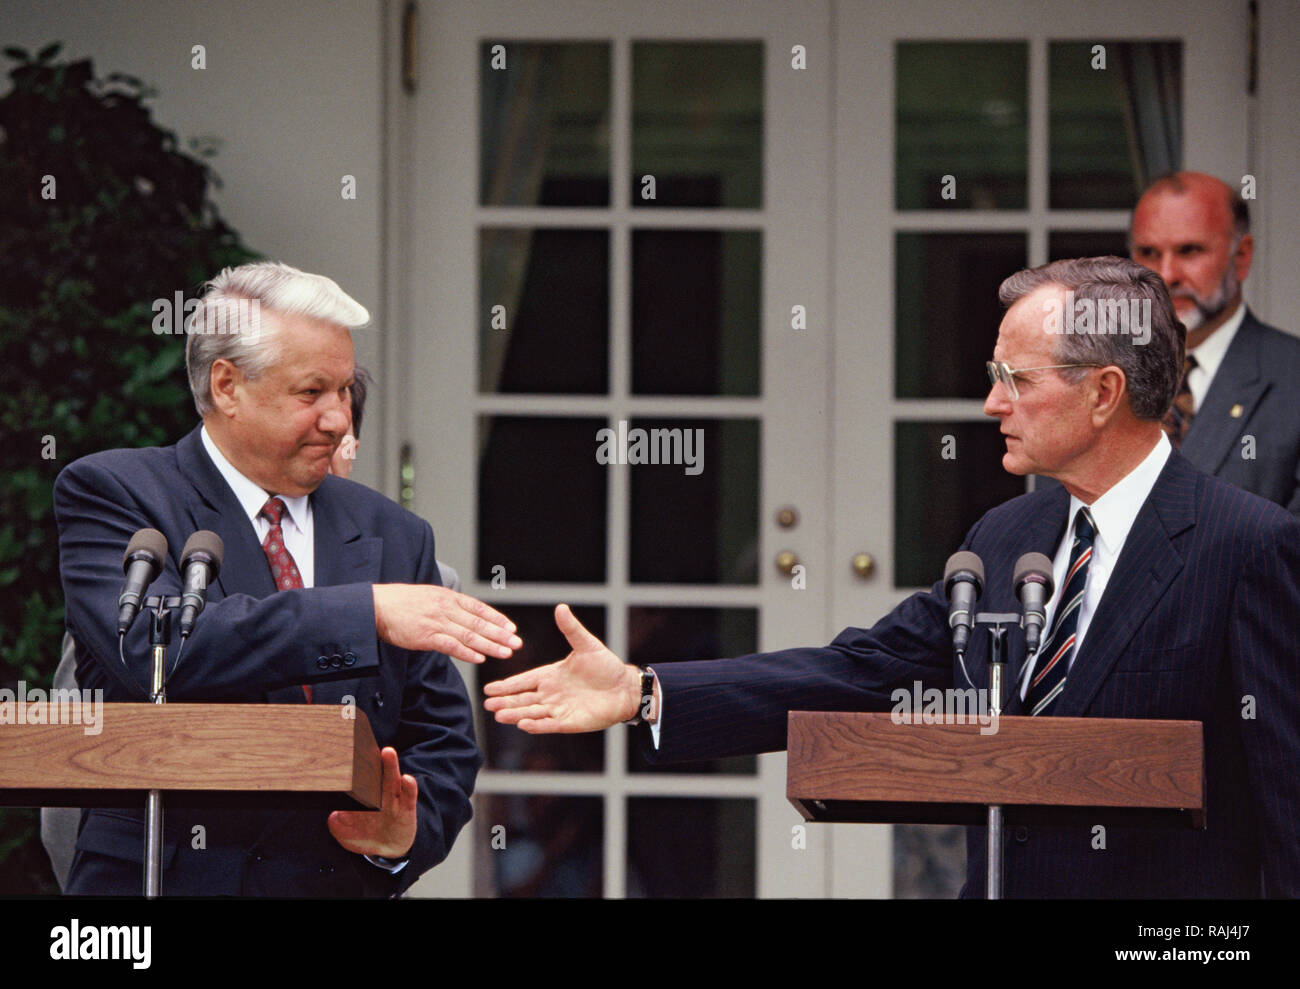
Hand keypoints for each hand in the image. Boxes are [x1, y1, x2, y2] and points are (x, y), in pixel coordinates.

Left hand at [328, 746, 417, 858]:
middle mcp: (380, 794)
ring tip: (388, 753)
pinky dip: (409, 787)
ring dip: (391, 766)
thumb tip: (334, 816)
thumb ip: (339, 829)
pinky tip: (407, 779)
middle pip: (377, 773)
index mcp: (365, 797)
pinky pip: (409, 796)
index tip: (349, 753)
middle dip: (374, 759)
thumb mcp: (349, 837)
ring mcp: (394, 800)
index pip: (361, 778)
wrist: (389, 849)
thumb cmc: (368, 837)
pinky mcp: (407, 809)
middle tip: (370, 743)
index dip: (355, 766)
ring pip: (393, 780)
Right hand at [373, 583, 521, 662]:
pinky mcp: (426, 636)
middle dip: (501, 634)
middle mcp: (446, 608)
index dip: (497, 619)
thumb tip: (464, 616)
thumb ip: (447, 606)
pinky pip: (451, 645)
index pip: (479, 608)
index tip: (512, 628)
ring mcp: (437, 622)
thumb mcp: (429, 596)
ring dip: (490, 645)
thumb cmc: (400, 603)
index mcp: (447, 597)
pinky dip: (467, 652)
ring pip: (470, 634)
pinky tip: (479, 657)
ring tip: (505, 652)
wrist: (376, 606)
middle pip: (479, 622)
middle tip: (517, 643)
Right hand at [483, 603, 641, 732]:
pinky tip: (523, 724)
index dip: (507, 685)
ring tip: (499, 715)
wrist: (625, 688)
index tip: (488, 688)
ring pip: (532, 712)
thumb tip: (561, 607)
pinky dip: (536, 724)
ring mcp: (559, 709)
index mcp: (551, 675)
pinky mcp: (569, 722)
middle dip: (505, 702)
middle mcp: (551, 693)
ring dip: (516, 714)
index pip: (524, 681)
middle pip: (523, 699)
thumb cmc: (606, 666)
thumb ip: (571, 629)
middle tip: (487, 704)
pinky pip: (549, 724)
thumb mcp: (586, 644)